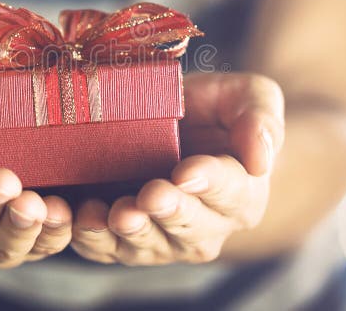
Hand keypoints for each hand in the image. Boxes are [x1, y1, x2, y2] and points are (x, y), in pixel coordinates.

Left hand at [70, 73, 283, 265]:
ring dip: (133, 231)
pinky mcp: (124, 240)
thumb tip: (261, 157)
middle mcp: (207, 226)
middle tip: (151, 194)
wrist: (180, 125)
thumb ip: (261, 118)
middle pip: (190, 228)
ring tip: (119, 213)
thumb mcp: (248, 96)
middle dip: (169, 211)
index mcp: (242, 193)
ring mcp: (165, 238)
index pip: (231, 191)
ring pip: (150, 245)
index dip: (209, 182)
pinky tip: (83, 218)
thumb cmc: (217, 110)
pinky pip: (109, 249)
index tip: (188, 172)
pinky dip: (94, 239)